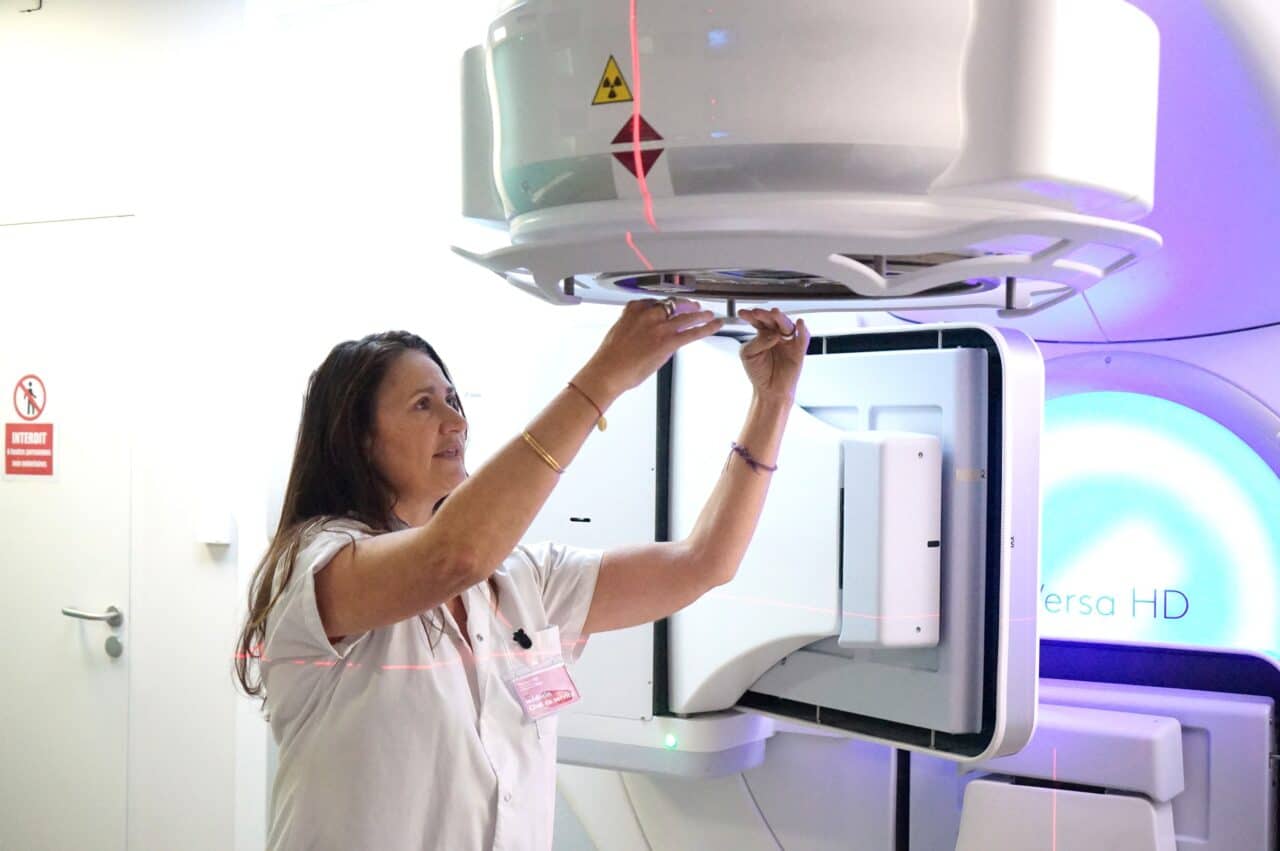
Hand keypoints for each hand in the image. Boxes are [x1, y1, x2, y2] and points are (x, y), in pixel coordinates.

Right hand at [576, 298, 724, 398]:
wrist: (607, 371)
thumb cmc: (610, 358)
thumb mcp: (621, 333)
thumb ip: (636, 328)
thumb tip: (648, 333)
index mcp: (634, 309)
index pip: (655, 302)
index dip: (666, 305)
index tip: (671, 305)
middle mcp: (648, 314)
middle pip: (672, 305)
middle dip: (685, 306)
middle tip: (692, 307)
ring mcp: (659, 327)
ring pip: (686, 317)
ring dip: (700, 314)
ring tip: (708, 314)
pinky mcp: (668, 341)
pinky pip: (692, 332)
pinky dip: (707, 327)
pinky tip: (714, 325)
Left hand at [737, 308, 807, 401]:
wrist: (769, 390)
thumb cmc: (758, 372)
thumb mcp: (749, 354)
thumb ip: (758, 342)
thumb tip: (774, 335)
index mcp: (762, 334)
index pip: (757, 321)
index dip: (751, 316)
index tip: (742, 313)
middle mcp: (776, 335)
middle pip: (772, 320)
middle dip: (765, 315)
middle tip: (757, 312)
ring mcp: (788, 341)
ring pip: (786, 325)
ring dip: (781, 318)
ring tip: (774, 313)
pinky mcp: (799, 350)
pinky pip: (803, 337)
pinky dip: (803, 329)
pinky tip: (799, 323)